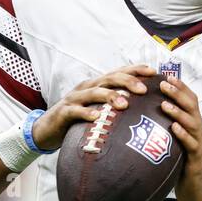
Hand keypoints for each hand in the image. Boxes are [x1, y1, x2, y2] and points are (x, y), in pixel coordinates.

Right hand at [30, 64, 157, 150]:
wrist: (47, 129)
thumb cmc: (79, 120)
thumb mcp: (99, 110)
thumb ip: (116, 107)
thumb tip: (144, 111)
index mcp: (98, 85)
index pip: (119, 73)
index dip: (135, 70)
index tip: (154, 72)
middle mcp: (87, 87)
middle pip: (109, 79)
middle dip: (127, 82)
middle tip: (144, 89)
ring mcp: (75, 99)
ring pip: (94, 93)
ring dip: (110, 96)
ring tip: (125, 103)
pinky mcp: (64, 112)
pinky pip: (75, 111)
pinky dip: (86, 113)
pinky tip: (96, 117)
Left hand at [159, 75, 201, 200]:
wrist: (196, 192)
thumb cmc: (182, 166)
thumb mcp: (174, 144)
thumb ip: (165, 130)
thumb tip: (144, 116)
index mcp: (194, 125)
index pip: (190, 100)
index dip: (180, 87)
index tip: (165, 75)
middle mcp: (200, 131)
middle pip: (192, 107)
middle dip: (178, 93)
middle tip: (164, 83)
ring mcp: (200, 145)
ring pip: (192, 123)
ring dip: (178, 112)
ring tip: (164, 104)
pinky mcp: (197, 160)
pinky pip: (192, 144)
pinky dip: (183, 134)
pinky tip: (173, 127)